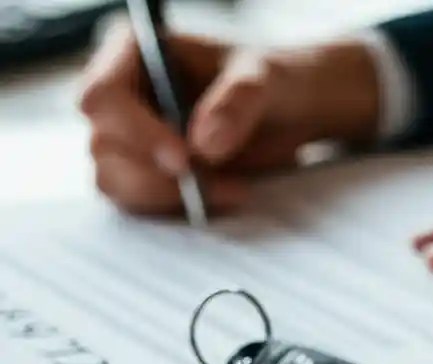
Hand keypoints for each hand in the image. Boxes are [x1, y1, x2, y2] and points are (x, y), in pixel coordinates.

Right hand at [78, 22, 380, 215]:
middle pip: (104, 145)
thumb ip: (237, 102)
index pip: (103, 95)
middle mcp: (119, 93)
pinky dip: (177, 207)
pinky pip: (138, 201)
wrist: (291, 110)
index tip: (185, 159)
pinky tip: (224, 195)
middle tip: (218, 184)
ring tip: (232, 188)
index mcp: (133, 51)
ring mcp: (125, 136)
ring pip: (115, 180)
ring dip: (169, 195)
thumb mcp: (265, 78)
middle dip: (159, 174)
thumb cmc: (272, 79)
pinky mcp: (141, 171)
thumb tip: (203, 147)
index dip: (136, 132)